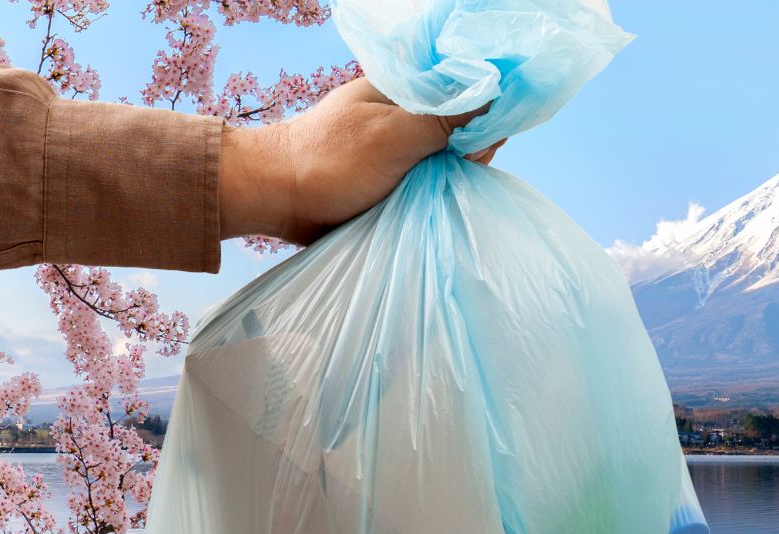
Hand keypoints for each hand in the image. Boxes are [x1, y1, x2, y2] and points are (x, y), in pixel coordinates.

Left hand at [219, 77, 504, 244]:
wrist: (279, 198)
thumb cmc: (331, 160)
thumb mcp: (395, 135)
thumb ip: (446, 119)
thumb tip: (499, 100)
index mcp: (405, 89)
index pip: (468, 91)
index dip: (485, 115)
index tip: (477, 146)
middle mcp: (406, 113)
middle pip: (465, 126)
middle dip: (472, 148)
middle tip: (459, 170)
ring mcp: (401, 146)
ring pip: (451, 157)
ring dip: (456, 174)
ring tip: (444, 189)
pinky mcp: (395, 177)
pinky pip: (432, 180)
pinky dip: (441, 190)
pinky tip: (441, 200)